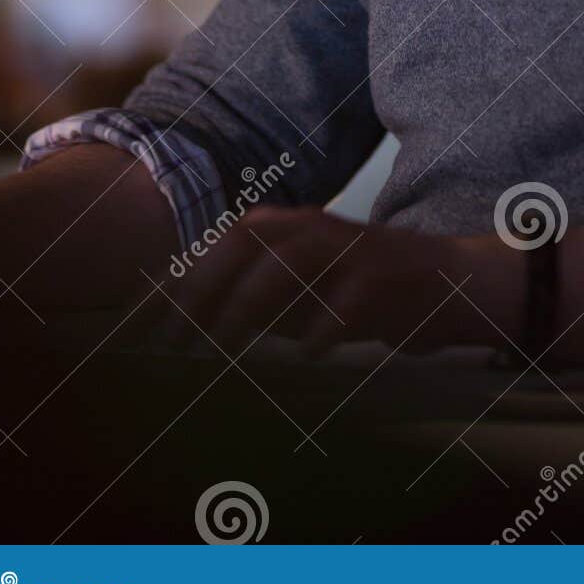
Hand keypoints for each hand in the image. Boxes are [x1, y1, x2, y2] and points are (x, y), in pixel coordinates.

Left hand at [154, 205, 524, 361]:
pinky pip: (343, 300)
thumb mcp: (299, 294)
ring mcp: (346, 246)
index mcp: (283, 228)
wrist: (447, 280)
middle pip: (241, 246)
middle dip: (200, 291)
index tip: (137, 325)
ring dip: (247, 307)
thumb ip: (250, 303)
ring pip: (285, 265)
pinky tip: (305, 357)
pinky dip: (320, 328)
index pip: (213, 247)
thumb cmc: (361, 293)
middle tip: (173, 342)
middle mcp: (309, 226)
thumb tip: (185, 329)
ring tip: (222, 349)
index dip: (173, 283)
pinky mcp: (381, 272)